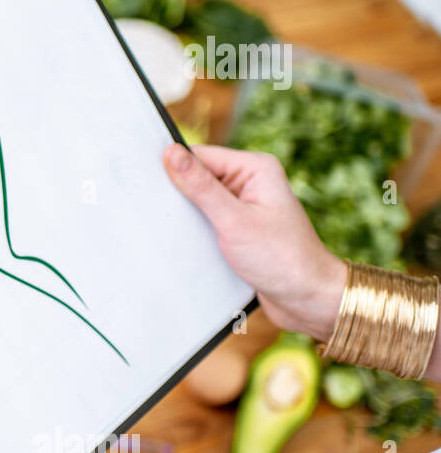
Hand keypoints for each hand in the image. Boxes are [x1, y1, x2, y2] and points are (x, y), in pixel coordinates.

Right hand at [163, 143, 345, 339]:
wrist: (307, 299)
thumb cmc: (282, 259)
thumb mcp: (234, 221)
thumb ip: (200, 186)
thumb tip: (171, 153)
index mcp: (255, 168)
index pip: (200, 156)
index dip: (173, 168)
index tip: (146, 182)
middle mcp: (251, 182)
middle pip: (198, 176)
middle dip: (179, 194)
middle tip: (158, 212)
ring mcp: (245, 205)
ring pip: (200, 200)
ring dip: (187, 215)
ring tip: (176, 231)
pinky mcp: (240, 227)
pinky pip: (207, 220)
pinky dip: (195, 229)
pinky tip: (187, 242)